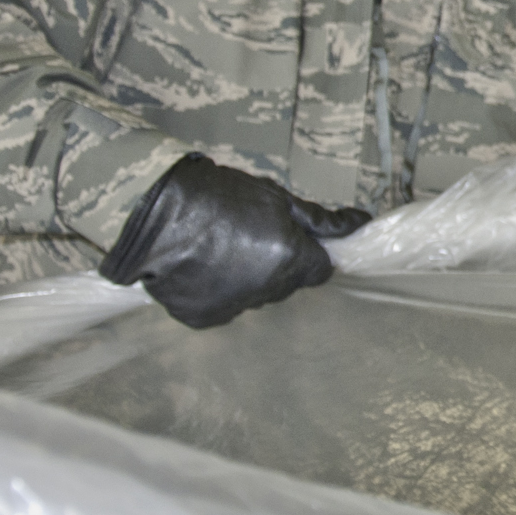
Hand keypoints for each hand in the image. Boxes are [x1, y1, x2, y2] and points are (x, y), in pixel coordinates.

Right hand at [98, 154, 371, 328]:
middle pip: (287, 285)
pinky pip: (223, 307)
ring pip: (255, 297)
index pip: (320, 270)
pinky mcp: (202, 319)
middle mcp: (265, 291)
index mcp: (290, 260)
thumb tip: (361, 225)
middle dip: (278, 265)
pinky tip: (201, 266)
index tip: (292, 238)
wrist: (154, 210)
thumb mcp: (276, 199)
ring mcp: (232, 308)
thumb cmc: (220, 195)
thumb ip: (321, 221)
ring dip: (248, 279)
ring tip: (220, 247)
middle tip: (249, 235)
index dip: (309, 253)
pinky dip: (216, 291)